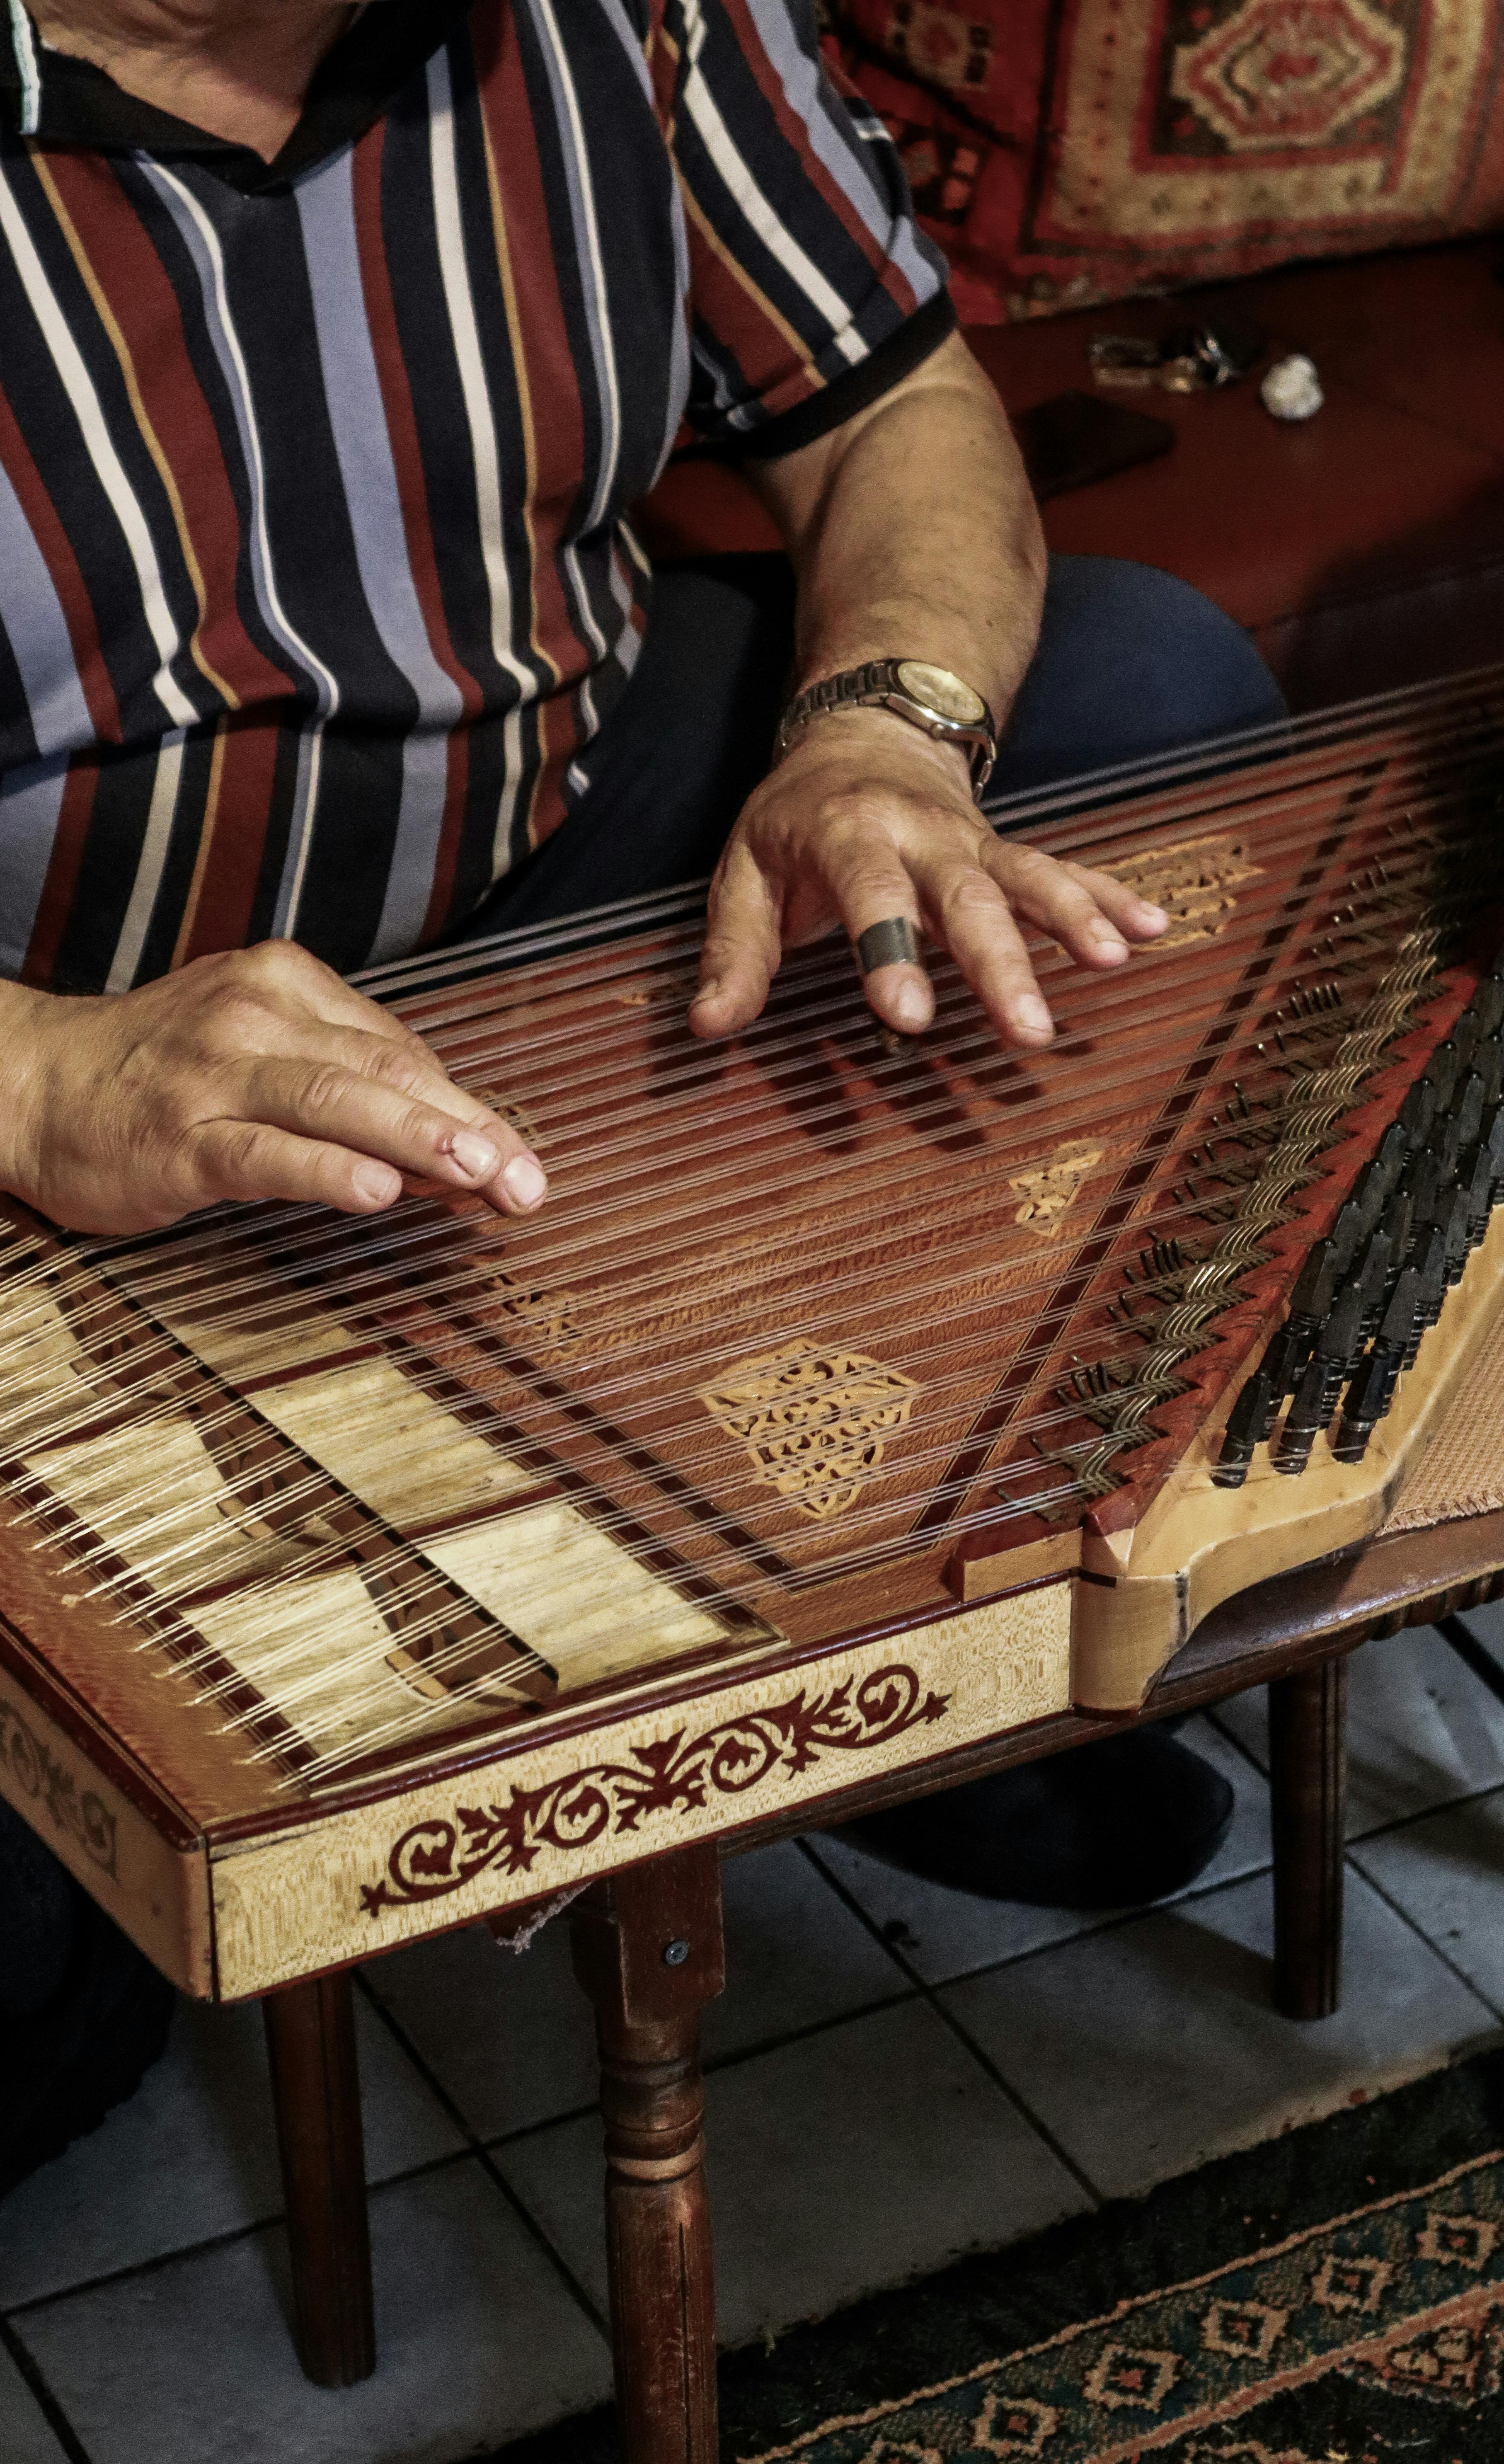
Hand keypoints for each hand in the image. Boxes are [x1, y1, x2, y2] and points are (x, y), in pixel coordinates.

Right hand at [0, 941, 549, 1235]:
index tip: (519, 1157)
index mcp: (287, 984)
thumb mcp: (260, 1045)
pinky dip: (327, 1168)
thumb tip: (453, 1133)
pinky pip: (266, 1152)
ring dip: (419, 1139)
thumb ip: (350, 1077)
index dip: (469, 1106)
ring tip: (481, 1173)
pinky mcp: (182, 1137)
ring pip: (336, 1101)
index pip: (402, 1049)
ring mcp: (216, 1075)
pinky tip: (378, 1189)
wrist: (35, 1084)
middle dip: (468, 1128)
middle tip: (525, 1179)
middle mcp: (256, 1016)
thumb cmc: (162, 1072)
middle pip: (386, 1071)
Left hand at [689, 710, 1166, 1046]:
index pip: (872, 896)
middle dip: (1002, 964)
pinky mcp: (1009, 855)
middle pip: (968, 899)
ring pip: (1031, 878)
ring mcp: (976, 844)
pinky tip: (1155, 930)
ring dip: (1075, 921)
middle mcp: (923, 836)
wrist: (867, 729)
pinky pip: (1067, 873)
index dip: (890, 954)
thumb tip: (709, 1027)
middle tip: (1029, 1031)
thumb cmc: (796, 817)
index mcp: (851, 836)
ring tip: (1111, 965)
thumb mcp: (743, 871)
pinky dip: (1112, 898)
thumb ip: (734, 952)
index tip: (909, 1017)